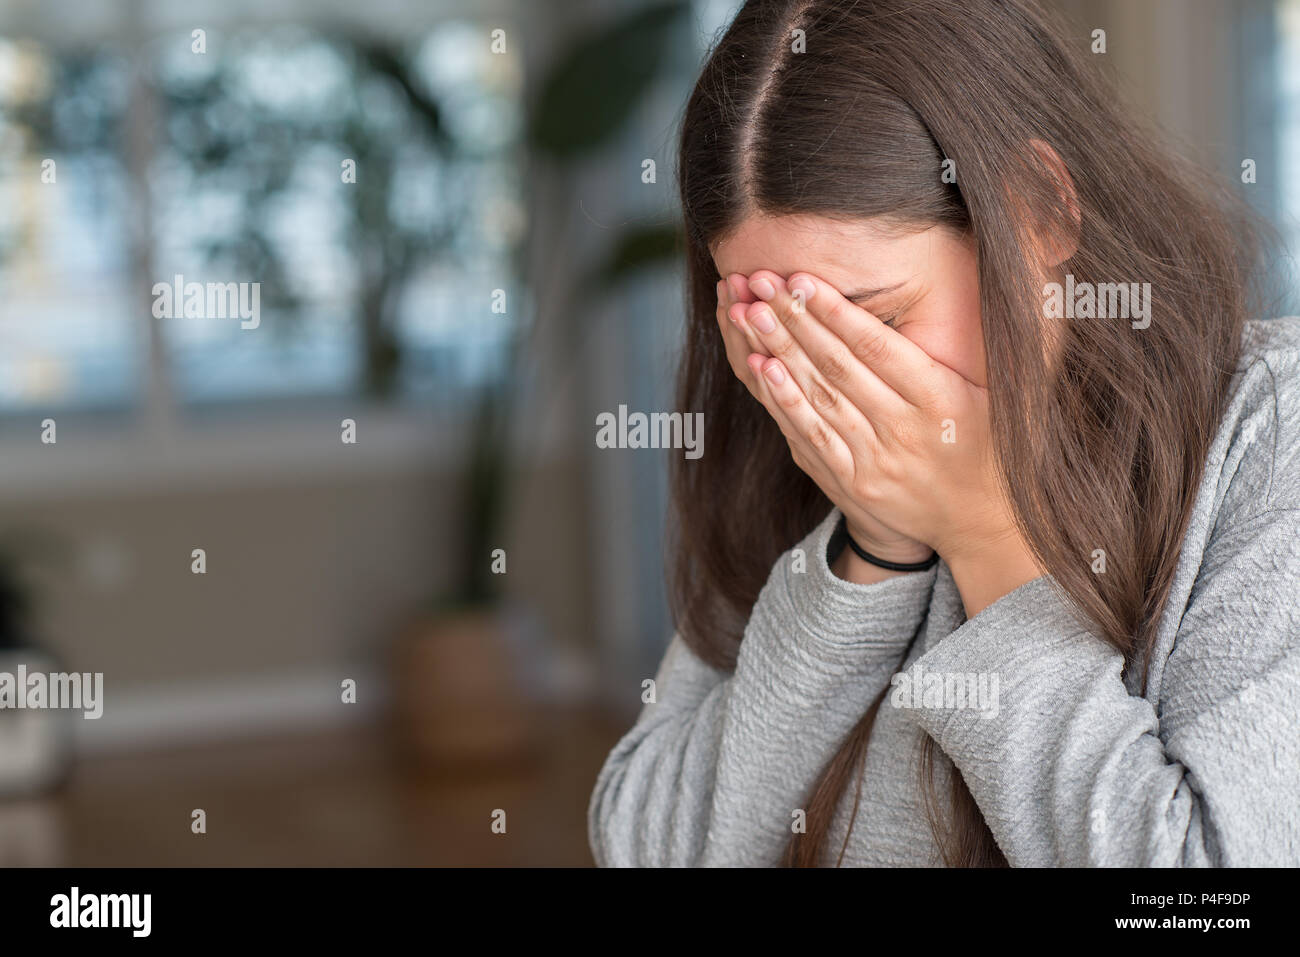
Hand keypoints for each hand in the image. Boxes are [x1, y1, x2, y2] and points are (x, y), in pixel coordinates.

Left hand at [737, 270, 1045, 612]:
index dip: (835, 312)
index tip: (801, 279)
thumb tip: (1010, 276)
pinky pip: (812, 437)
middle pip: (839, 367)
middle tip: (761, 281)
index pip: (879, 348)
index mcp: (944, 400)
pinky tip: (759, 368)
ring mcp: (877, 459)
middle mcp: (906, 429)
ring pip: (819, 398)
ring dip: (779, 352)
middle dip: (794, 320)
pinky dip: (784, 402)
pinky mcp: (856, 483)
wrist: (987, 526)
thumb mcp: (1007, 394)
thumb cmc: (997, 446)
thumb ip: (992, 341)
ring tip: (749, 312)